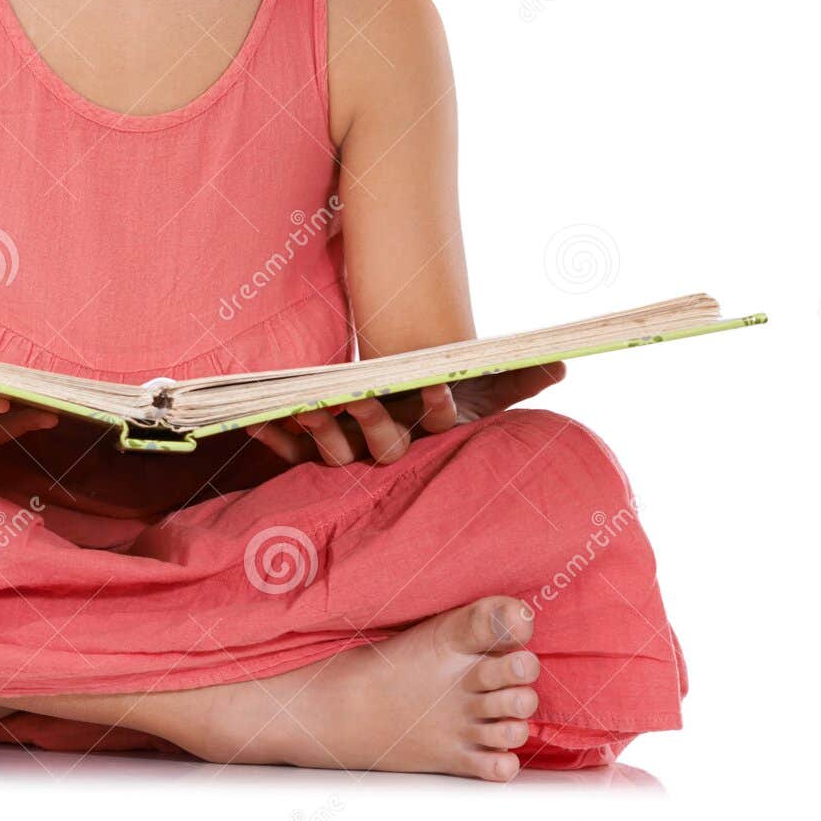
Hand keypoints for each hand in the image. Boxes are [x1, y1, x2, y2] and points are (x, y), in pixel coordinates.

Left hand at [247, 360, 566, 466]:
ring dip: (319, 430)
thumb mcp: (477, 385)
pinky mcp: (312, 455)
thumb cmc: (439, 396)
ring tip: (306, 406)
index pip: (440, 426)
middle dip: (372, 422)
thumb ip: (516, 375)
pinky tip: (256, 422)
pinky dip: (273, 437)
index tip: (436, 384)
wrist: (394, 418)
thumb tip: (564, 364)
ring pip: (334, 452)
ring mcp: (350, 456)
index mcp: (430, 435)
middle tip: (359, 396)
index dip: (438, 407)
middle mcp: (390, 452)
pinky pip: (290, 452)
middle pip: (384, 445)